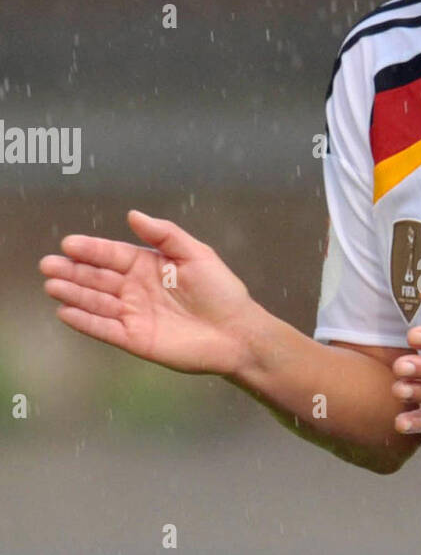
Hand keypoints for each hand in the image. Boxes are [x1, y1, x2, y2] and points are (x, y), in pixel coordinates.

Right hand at [38, 209, 258, 376]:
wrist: (238, 333)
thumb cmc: (222, 291)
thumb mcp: (196, 254)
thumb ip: (165, 235)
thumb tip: (132, 215)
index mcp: (149, 266)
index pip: (112, 254)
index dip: (91, 249)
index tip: (69, 244)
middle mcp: (136, 289)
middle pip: (98, 278)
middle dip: (73, 271)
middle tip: (47, 265)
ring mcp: (134, 315)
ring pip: (96, 302)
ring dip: (73, 294)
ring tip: (51, 285)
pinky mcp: (136, 340)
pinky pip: (105, 329)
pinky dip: (85, 322)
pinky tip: (65, 312)